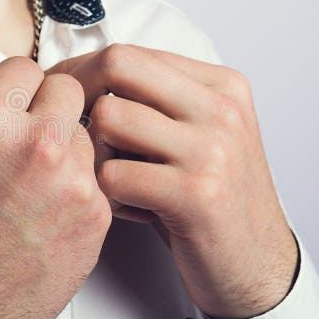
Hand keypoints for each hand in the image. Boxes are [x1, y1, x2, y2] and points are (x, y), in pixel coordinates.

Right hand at [0, 57, 110, 318]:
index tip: (18, 97)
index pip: (25, 66)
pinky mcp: (95, 217)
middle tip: (33, 133)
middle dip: (51, 107)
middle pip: (70, 91)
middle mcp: (36, 143)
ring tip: (38, 183)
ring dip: (69, 149)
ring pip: (88, 136)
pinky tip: (50, 213)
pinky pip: (97, 180)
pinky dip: (79, 189)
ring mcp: (72, 181)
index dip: (18, 84)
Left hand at [49, 44, 297, 318]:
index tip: (61, 100)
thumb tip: (78, 73)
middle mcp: (221, 109)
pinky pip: (112, 174)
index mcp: (221, 86)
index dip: (81, 73)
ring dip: (94, 152)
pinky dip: (107, 196)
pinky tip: (131, 210)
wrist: (257, 265)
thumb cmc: (209, 197)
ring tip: (115, 179)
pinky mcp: (196, 194)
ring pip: (107, 117)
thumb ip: (155, 99)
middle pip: (116, 66)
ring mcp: (211, 149)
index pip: (129, 53)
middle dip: (78, 96)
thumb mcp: (198, 133)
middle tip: (69, 130)